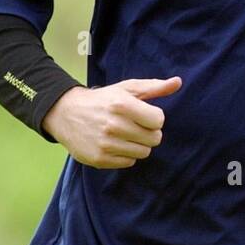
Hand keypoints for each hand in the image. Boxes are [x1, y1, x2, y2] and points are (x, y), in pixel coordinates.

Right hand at [42, 77, 179, 168]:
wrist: (66, 113)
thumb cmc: (103, 99)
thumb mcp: (127, 88)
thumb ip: (154, 87)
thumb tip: (178, 82)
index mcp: (121, 105)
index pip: (159, 120)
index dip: (155, 118)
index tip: (144, 115)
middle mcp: (113, 125)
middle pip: (154, 139)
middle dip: (149, 132)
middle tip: (135, 126)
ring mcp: (105, 144)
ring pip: (144, 152)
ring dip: (139, 144)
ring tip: (125, 134)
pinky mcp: (98, 159)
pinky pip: (129, 162)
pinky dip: (126, 154)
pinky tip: (115, 144)